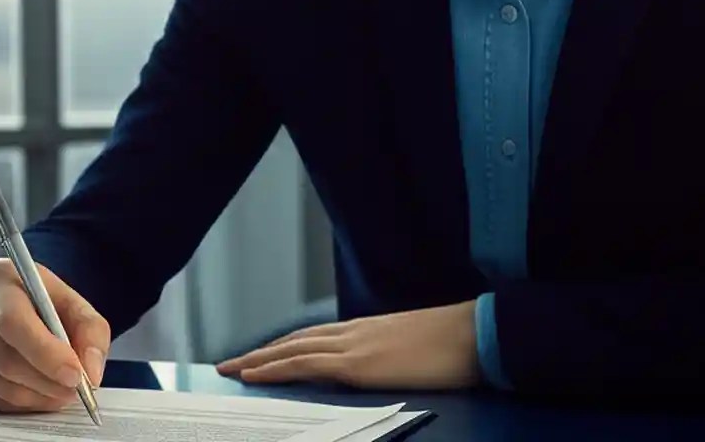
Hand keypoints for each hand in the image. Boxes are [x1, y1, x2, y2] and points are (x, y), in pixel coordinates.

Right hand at [0, 258, 110, 412]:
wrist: (9, 307)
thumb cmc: (42, 305)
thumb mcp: (73, 306)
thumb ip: (91, 333)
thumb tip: (89, 372)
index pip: (13, 321)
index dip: (45, 353)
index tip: (74, 375)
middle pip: (4, 357)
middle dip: (45, 380)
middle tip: (72, 391)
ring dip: (35, 395)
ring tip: (57, 391)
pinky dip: (17, 403)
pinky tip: (34, 392)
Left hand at [216, 300, 480, 389]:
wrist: (475, 335)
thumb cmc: (455, 346)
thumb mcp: (413, 350)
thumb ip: (389, 356)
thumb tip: (381, 369)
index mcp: (366, 330)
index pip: (313, 338)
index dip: (283, 347)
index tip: (260, 356)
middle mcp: (352, 333)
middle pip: (293, 342)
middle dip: (260, 354)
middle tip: (229, 365)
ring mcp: (352, 346)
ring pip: (290, 350)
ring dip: (257, 360)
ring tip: (232, 370)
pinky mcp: (356, 363)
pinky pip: (304, 364)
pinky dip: (274, 368)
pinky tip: (255, 375)